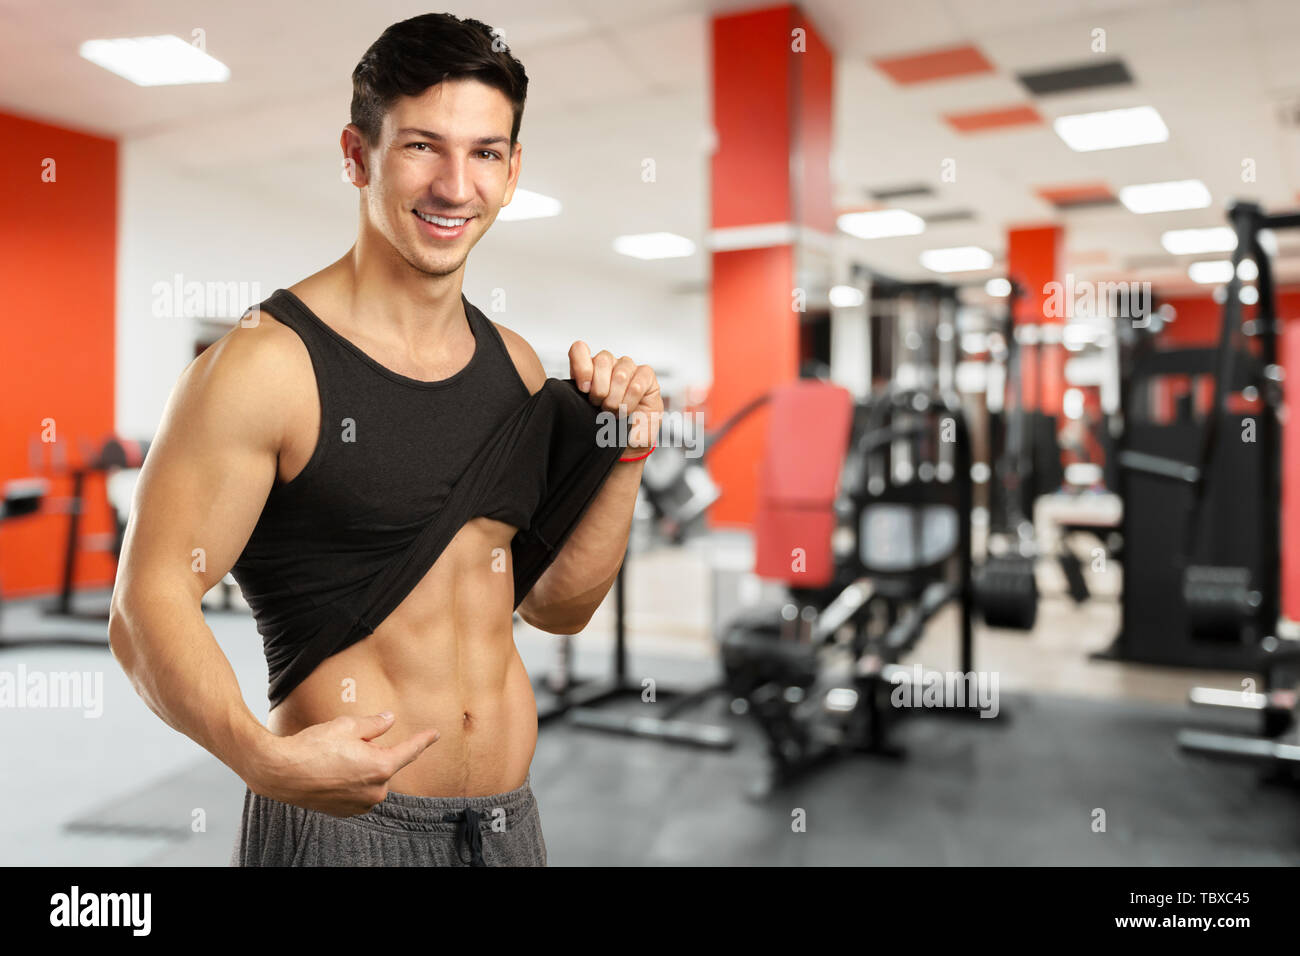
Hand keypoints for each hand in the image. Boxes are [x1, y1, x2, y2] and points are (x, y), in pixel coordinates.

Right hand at [247, 712, 438, 816]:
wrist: (280, 772)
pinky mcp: (344, 811)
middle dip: (372, 752)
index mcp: (381, 768)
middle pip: (385, 765)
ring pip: (370, 779)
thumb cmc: (313, 747)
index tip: (435, 734)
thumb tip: (389, 720)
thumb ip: (375, 724)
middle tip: (346, 743)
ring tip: (333, 758)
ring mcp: (359, 804)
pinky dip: (350, 781)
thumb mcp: (348, 726)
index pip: (410, 751)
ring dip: (360, 767)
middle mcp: (374, 791)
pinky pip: (356, 792)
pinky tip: (330, 771)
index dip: (423, 740)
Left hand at [568, 342, 662, 448]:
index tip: (584, 389)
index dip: (581, 367)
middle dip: (600, 390)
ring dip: (616, 399)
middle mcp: (608, 364)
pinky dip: (630, 402)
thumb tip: (580, 387)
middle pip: (601, 360)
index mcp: (588, 369)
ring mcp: (627, 368)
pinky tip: (628, 411)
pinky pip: (637, 384)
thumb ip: (578, 399)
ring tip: (615, 413)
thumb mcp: (585, 414)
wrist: (627, 441)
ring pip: (620, 374)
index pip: (579, 350)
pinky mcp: (646, 375)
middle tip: (601, 407)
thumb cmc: (606, 427)